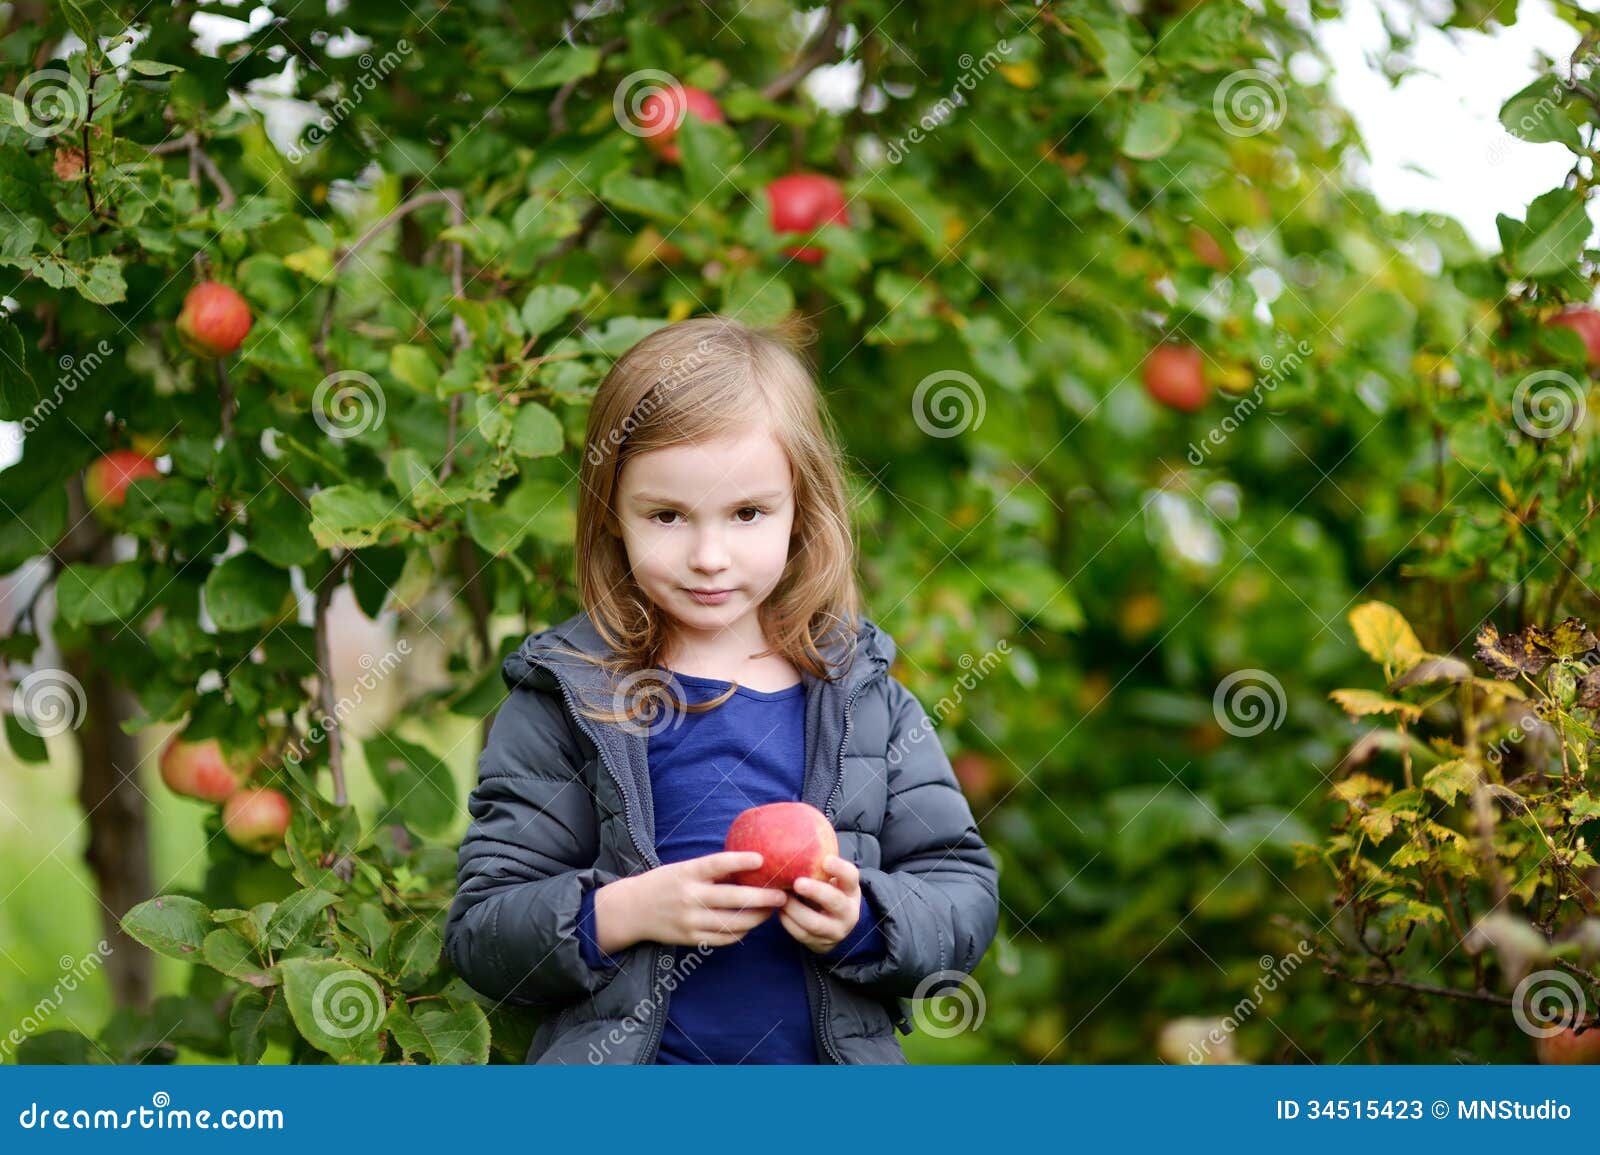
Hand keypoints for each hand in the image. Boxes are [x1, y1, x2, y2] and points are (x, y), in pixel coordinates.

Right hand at [595, 851, 787, 951]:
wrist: (633, 910)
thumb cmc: (665, 883)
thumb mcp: (684, 869)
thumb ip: (712, 871)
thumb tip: (750, 866)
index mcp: (687, 873)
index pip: (717, 864)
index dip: (740, 861)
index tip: (762, 859)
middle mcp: (689, 896)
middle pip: (732, 898)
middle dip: (761, 898)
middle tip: (781, 895)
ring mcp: (690, 920)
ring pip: (732, 922)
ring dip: (756, 917)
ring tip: (771, 910)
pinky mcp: (691, 938)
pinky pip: (724, 938)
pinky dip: (741, 931)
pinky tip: (750, 924)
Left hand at [778, 855, 862, 953]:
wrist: (835, 928)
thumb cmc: (827, 893)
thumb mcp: (832, 881)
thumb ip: (819, 867)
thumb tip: (793, 837)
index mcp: (850, 890)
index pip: (851, 877)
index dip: (840, 869)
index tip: (825, 860)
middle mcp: (848, 912)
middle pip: (834, 902)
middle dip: (816, 892)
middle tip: (797, 882)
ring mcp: (835, 931)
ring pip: (814, 923)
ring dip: (794, 909)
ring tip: (781, 897)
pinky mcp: (820, 944)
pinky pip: (801, 934)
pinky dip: (788, 922)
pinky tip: (779, 910)